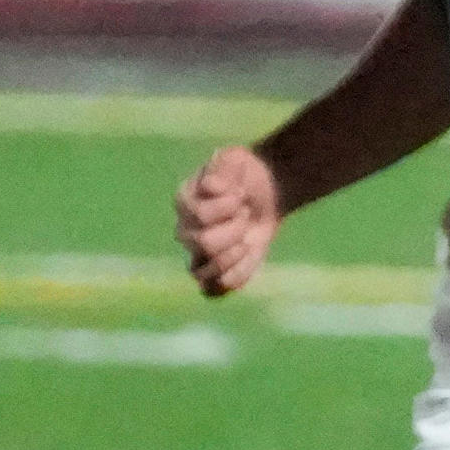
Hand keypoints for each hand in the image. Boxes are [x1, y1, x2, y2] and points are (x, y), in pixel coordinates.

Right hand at [175, 145, 280, 297]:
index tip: (240, 194)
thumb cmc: (245, 174)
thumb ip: (223, 165)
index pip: (200, 215)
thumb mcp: (236, 159)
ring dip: (234, 257)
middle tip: (245, 215)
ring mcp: (197, 254)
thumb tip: (212, 187)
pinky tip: (249, 256)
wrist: (265, 193)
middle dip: (235, 229)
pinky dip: (236, 277)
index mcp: (184, 202)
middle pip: (204, 244)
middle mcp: (185, 230)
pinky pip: (214, 290)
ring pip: (201, 273)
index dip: (227, 206)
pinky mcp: (216, 271)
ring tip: (246, 241)